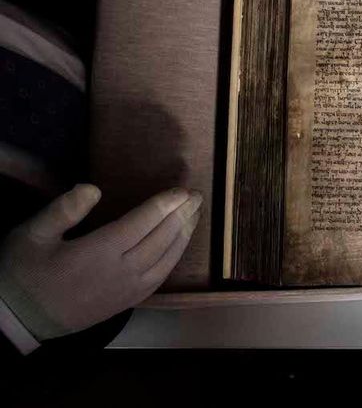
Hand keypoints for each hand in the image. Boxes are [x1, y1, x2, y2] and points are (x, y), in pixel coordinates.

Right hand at [0, 184, 201, 341]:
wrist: (18, 320)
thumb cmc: (23, 273)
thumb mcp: (32, 235)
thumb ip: (63, 210)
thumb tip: (94, 189)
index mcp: (98, 252)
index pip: (142, 222)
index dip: (165, 204)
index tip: (182, 190)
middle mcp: (120, 272)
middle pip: (161, 239)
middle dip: (182, 215)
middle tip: (198, 196)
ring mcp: (127, 290)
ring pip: (166, 260)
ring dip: (184, 235)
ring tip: (195, 215)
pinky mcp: (127, 303)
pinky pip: (160, 278)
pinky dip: (174, 259)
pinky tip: (180, 246)